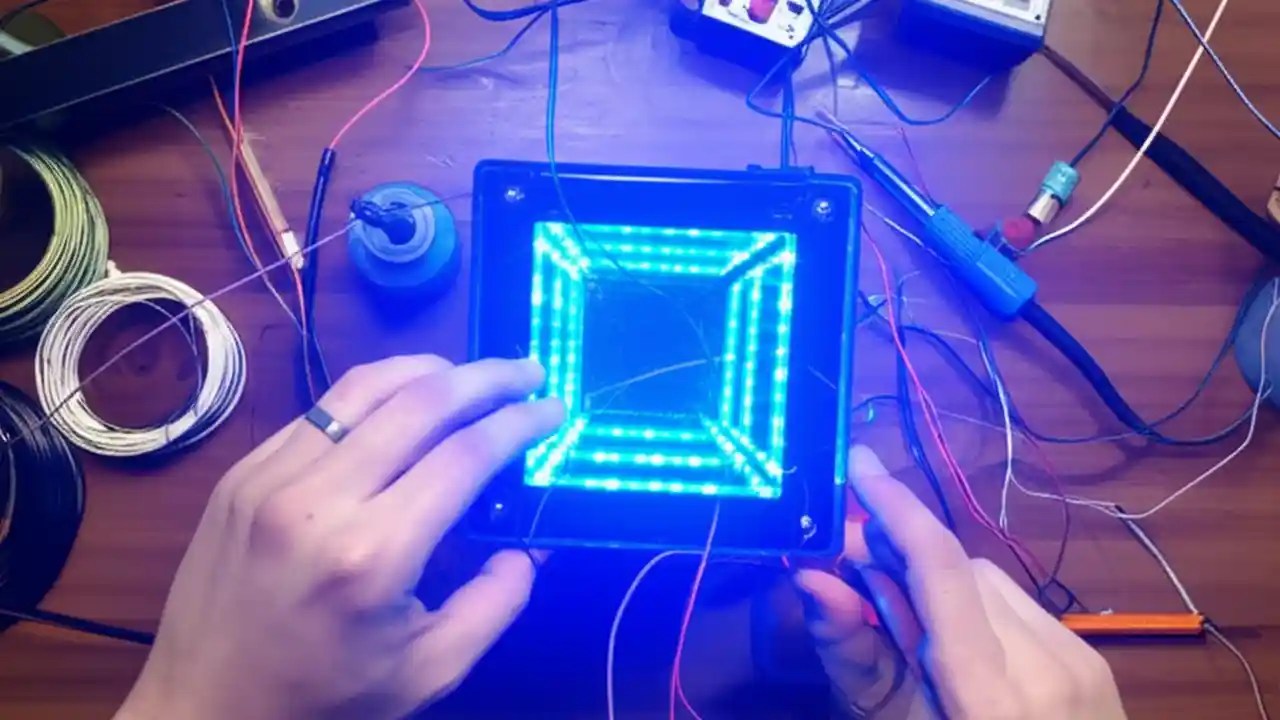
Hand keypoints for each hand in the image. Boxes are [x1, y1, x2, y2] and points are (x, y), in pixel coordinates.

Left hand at [115, 355, 564, 719]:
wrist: (201, 706)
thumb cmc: (324, 697)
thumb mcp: (429, 670)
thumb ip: (496, 604)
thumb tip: (534, 544)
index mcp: (372, 555)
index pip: (464, 455)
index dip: (518, 423)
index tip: (553, 410)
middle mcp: (318, 500)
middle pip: (420, 402)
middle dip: (486, 377)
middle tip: (527, 371)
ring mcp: (270, 477)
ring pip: (363, 387)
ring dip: (429, 369)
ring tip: (471, 373)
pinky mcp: (242, 472)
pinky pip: (320, 410)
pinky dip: (374, 393)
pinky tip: (403, 400)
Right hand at [794, 447, 1125, 718]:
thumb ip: (856, 656)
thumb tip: (813, 576)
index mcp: (991, 692)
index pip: (940, 567)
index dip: (895, 504)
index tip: (857, 460)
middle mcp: (1045, 662)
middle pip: (960, 568)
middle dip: (902, 558)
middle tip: (852, 575)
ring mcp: (1079, 660)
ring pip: (990, 581)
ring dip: (941, 587)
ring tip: (910, 632)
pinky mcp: (1091, 660)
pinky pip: (1021, 608)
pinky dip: (979, 610)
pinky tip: (960, 648)